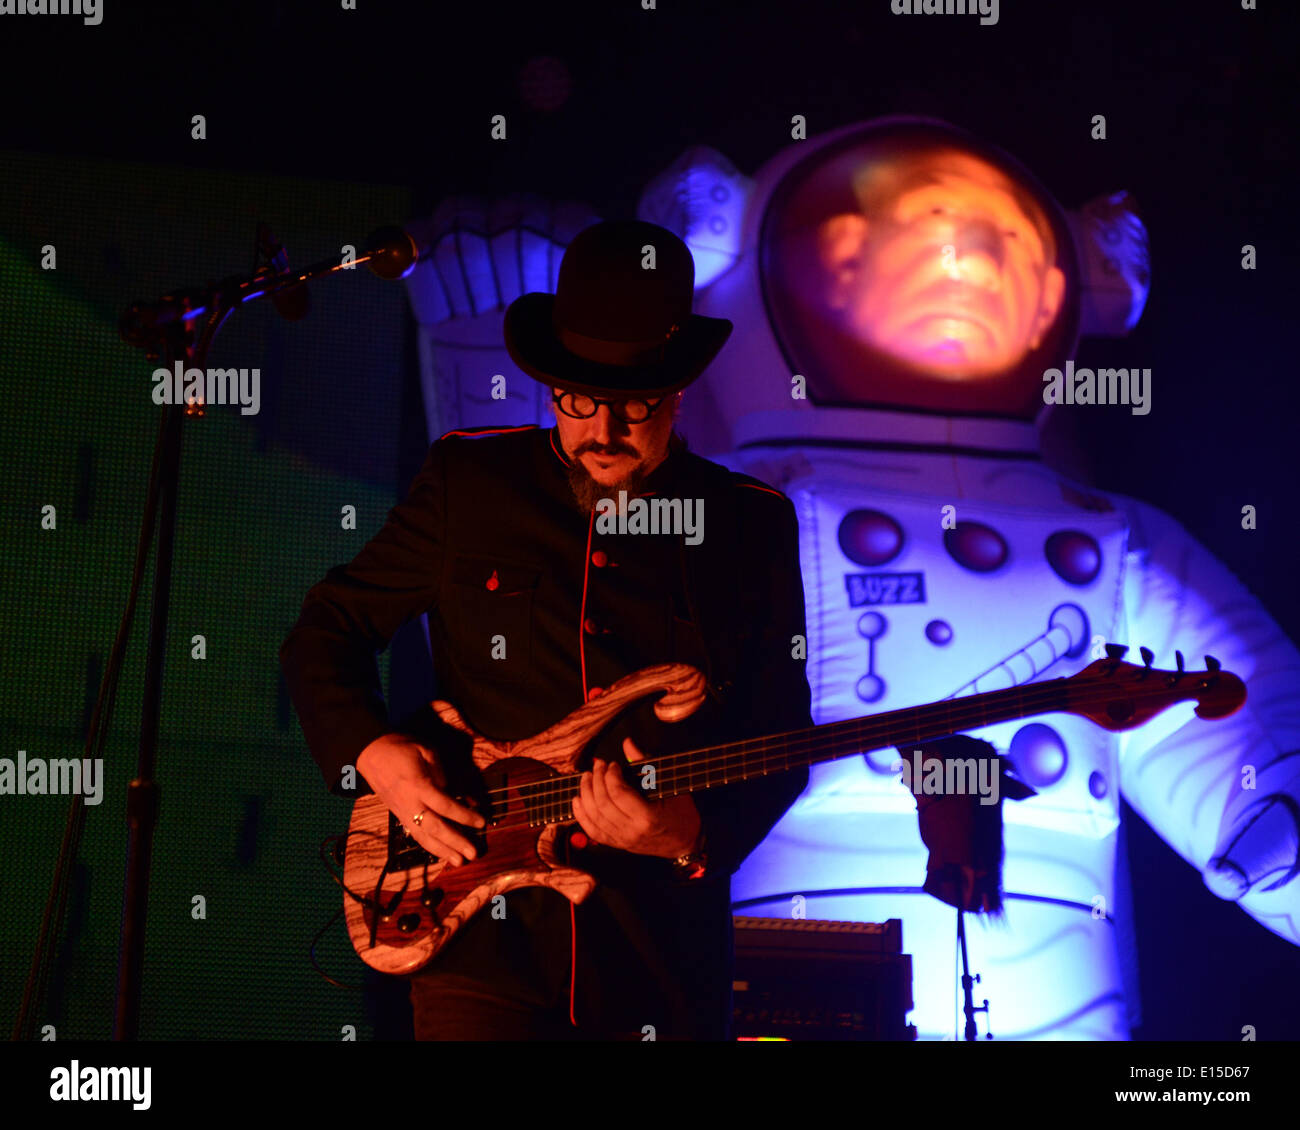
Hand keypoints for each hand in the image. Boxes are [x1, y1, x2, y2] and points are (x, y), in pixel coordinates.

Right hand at [356, 733, 484, 865]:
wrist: (371, 752)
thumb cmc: (401, 748)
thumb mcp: (426, 751)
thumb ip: (442, 773)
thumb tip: (458, 794)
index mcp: (417, 786)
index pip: (445, 806)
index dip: (464, 816)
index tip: (481, 822)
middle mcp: (409, 803)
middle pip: (434, 828)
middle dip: (455, 842)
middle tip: (472, 854)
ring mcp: (402, 812)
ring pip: (423, 837)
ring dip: (443, 851)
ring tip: (459, 862)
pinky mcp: (399, 816)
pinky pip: (416, 834)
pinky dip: (430, 846)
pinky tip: (442, 853)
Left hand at [571, 736, 701, 858]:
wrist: (685, 844)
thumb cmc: (681, 814)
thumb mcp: (668, 785)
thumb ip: (645, 764)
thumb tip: (628, 744)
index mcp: (648, 817)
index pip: (619, 793)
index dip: (611, 775)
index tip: (613, 764)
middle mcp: (632, 831)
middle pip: (603, 804)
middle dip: (596, 780)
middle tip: (598, 766)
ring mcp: (622, 840)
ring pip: (594, 817)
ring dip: (586, 794)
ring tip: (587, 778)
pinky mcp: (616, 844)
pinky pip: (592, 831)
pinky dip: (581, 815)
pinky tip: (577, 800)